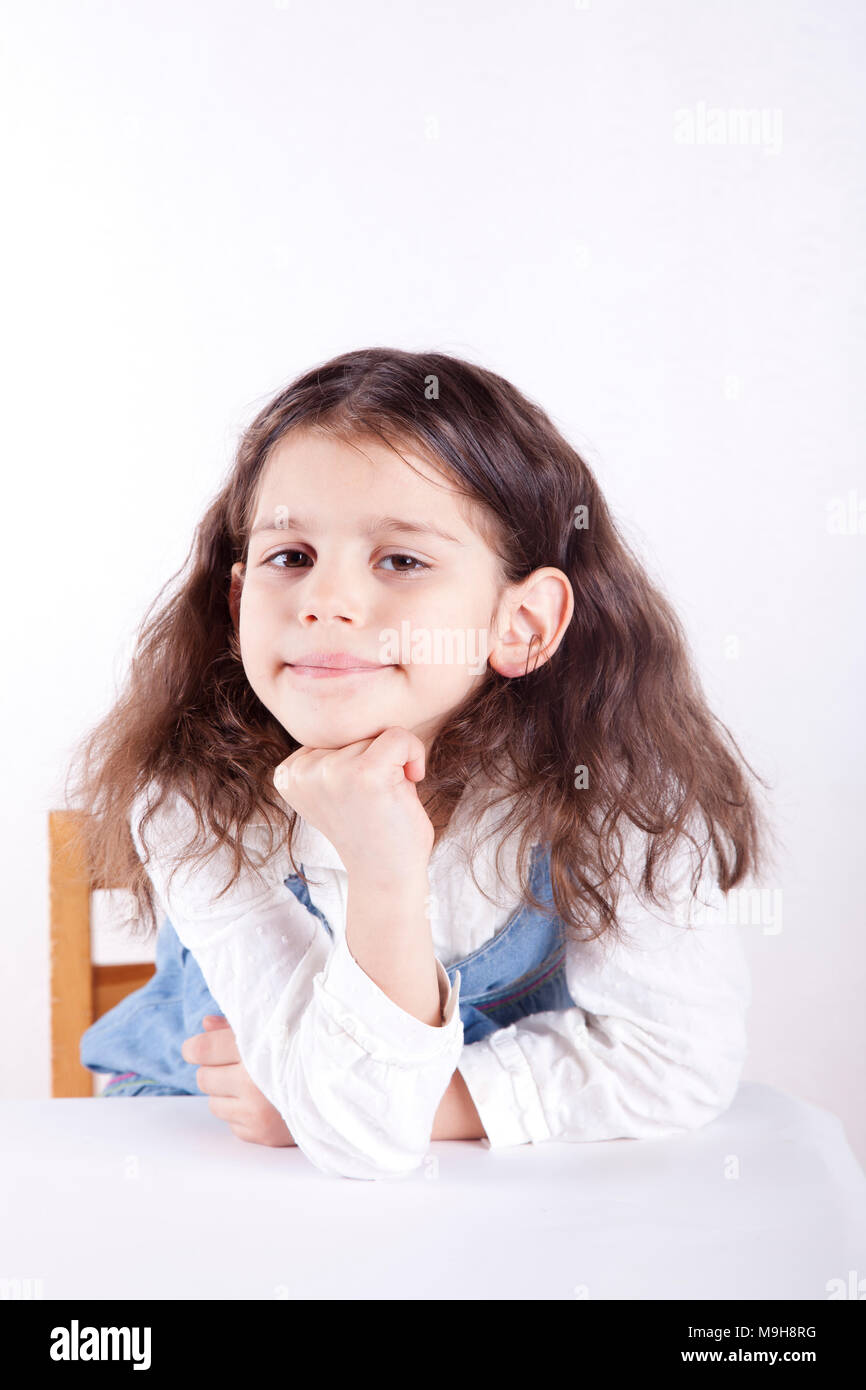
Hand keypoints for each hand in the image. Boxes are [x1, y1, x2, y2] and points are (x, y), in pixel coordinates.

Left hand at [181, 1015, 295, 1146]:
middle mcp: (254, 1084)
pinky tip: (264, 1102)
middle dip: (214, 1070)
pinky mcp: (263, 1135)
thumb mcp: (275, 1027)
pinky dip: (242, 1114)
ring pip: (214, 1104)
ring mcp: (257, 1113)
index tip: (198, 1047)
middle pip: (204, 1078)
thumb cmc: (307, 1049)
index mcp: (257, 1050)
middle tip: (235, 1065)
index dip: (196, 1048)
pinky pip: (233, 1126)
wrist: (345, 1086)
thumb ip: (236, 1026)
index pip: (201, 1051)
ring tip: (253, 1084)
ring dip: (227, 1094)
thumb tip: (205, 1025)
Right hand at [273, 726, 433, 884]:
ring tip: (385, 799)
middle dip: (375, 758)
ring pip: (376, 733)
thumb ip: (336, 753)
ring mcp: (331, 772)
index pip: (333, 734)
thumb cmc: (372, 829)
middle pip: (354, 731)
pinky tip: (408, 784)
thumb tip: (359, 701)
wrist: (387, 877)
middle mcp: (302, 772)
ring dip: (393, 762)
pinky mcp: (365, 773)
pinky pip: (399, 736)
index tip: (357, 796)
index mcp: (289, 774)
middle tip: (375, 800)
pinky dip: (414, 755)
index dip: (357, 758)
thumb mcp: (338, 785)